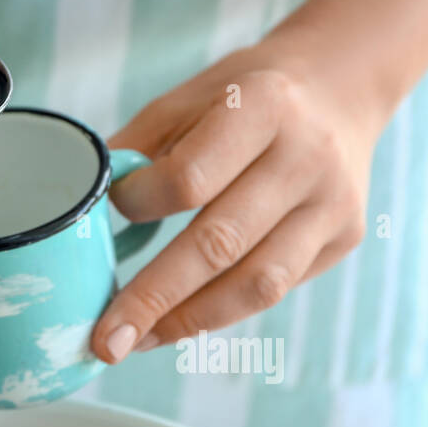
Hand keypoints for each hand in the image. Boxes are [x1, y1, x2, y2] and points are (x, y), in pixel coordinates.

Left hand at [90, 38, 388, 362]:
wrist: (341, 85)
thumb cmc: (246, 95)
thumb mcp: (189, 97)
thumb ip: (139, 148)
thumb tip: (84, 207)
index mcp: (261, 107)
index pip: (191, 177)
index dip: (142, 203)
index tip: (113, 209)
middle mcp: (306, 157)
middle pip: (221, 244)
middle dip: (155, 298)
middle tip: (106, 341)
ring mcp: (332, 203)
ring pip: (257, 283)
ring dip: (189, 320)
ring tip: (138, 341)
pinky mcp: (344, 237)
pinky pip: (276, 288)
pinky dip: (222, 310)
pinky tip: (180, 320)